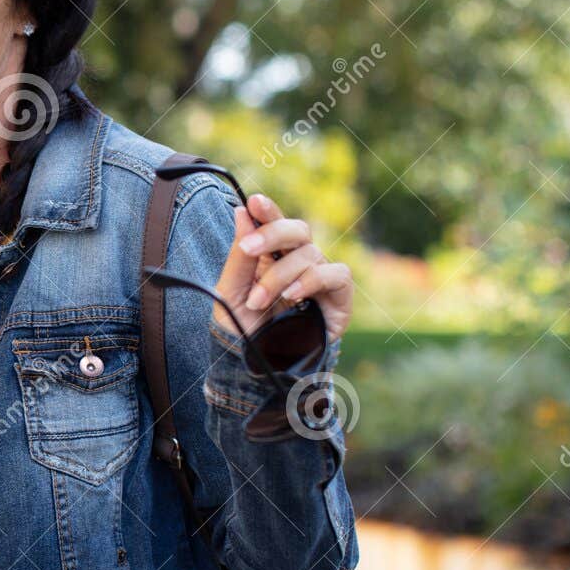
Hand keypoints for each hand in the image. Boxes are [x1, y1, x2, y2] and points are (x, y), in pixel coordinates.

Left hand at [214, 193, 351, 343]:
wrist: (259, 367)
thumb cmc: (244, 330)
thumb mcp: (230, 292)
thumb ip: (239, 255)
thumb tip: (242, 212)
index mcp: (271, 256)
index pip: (274, 224)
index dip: (268, 210)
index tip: (254, 202)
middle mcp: (298, 263)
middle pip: (298, 230)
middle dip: (273, 234)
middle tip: (249, 249)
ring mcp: (320, 278)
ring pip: (310, 254)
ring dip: (279, 276)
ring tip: (258, 301)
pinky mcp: (339, 297)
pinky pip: (336, 274)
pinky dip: (311, 281)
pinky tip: (292, 297)